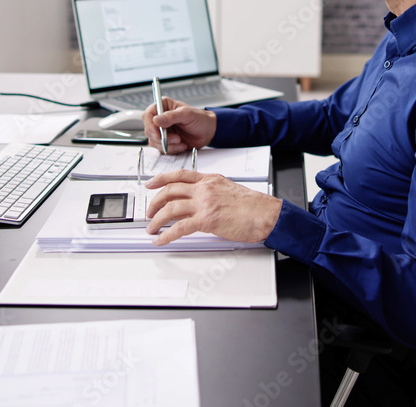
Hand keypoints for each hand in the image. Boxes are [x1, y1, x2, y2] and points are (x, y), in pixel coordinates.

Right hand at [142, 97, 216, 154]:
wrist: (208, 131)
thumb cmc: (199, 118)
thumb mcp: (186, 114)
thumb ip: (171, 116)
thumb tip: (156, 120)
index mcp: (163, 107)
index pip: (148, 115)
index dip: (150, 126)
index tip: (158, 133)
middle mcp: (160, 119)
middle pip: (149, 131)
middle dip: (161, 138)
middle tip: (175, 138)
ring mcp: (162, 132)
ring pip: (154, 142)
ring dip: (168, 145)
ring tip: (181, 141)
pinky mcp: (166, 142)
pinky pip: (162, 149)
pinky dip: (172, 149)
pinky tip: (182, 145)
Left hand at [144, 170, 281, 245]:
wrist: (266, 214)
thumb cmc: (253, 206)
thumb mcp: (228, 191)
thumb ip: (210, 193)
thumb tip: (194, 203)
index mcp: (210, 180)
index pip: (180, 175)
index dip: (161, 179)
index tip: (151, 184)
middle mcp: (205, 189)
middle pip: (170, 190)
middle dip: (155, 202)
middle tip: (149, 212)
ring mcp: (205, 203)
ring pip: (170, 208)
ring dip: (157, 220)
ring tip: (152, 228)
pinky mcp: (207, 220)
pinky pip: (179, 227)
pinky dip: (166, 235)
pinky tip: (161, 240)